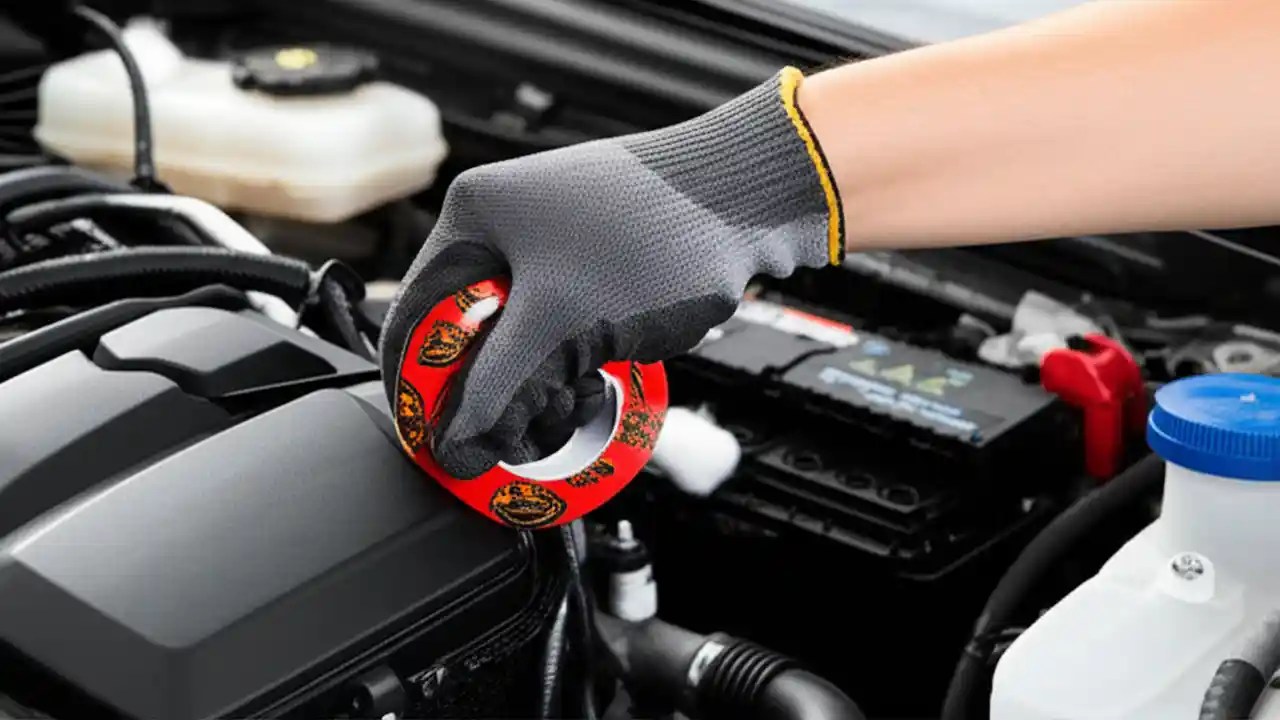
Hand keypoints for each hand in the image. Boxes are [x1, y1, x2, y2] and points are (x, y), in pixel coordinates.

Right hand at [380, 67, 842, 478]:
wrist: (757, 199)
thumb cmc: (658, 234)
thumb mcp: (561, 325)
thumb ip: (498, 390)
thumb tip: (453, 448)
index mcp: (476, 216)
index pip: (415, 314)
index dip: (417, 386)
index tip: (432, 442)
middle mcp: (510, 224)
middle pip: (469, 334)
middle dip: (494, 391)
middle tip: (517, 433)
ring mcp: (558, 243)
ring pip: (522, 338)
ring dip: (540, 383)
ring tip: (572, 403)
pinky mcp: (599, 265)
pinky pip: (565, 328)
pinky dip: (574, 363)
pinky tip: (598, 380)